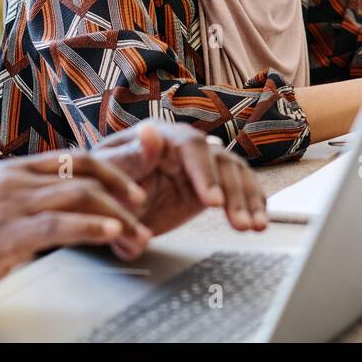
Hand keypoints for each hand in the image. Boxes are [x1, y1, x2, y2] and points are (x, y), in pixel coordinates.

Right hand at [0, 149, 150, 307]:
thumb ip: (17, 204)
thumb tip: (49, 216)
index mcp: (11, 172)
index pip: (71, 158)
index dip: (106, 168)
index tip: (128, 184)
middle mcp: (15, 181)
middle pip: (83, 170)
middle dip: (121, 186)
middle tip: (141, 205)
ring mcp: (11, 204)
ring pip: (81, 195)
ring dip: (117, 215)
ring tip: (136, 232)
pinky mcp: (8, 233)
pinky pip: (61, 224)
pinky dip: (93, 227)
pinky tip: (111, 234)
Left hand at [92, 122, 266, 255]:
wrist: (106, 200)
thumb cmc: (102, 182)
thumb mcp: (108, 173)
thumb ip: (129, 157)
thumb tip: (149, 134)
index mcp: (162, 136)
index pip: (192, 146)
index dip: (206, 174)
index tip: (211, 202)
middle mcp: (188, 146)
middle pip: (221, 161)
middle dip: (233, 194)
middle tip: (239, 223)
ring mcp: (203, 165)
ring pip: (236, 175)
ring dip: (247, 201)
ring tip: (252, 227)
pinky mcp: (212, 185)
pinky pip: (240, 189)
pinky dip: (253, 204)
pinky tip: (260, 222)